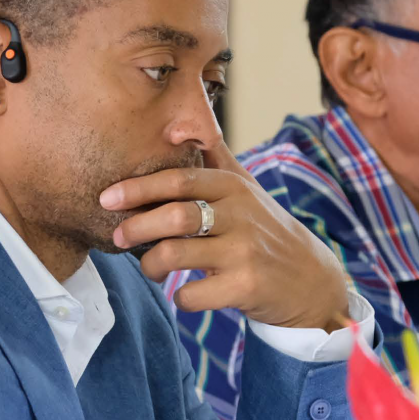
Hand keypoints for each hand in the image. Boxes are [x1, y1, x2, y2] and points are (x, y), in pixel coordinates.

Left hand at [100, 141, 350, 330]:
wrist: (311, 280)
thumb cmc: (267, 232)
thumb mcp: (248, 191)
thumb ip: (217, 160)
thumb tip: (184, 122)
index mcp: (234, 188)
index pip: (180, 180)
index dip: (139, 187)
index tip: (107, 197)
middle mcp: (241, 216)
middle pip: (175, 215)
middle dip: (137, 226)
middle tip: (118, 236)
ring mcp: (245, 252)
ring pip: (177, 255)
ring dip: (152, 264)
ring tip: (151, 268)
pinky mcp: (247, 287)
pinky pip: (193, 294)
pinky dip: (180, 297)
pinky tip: (184, 292)